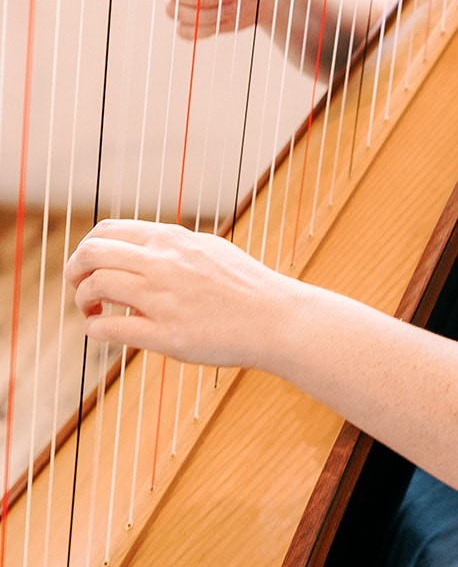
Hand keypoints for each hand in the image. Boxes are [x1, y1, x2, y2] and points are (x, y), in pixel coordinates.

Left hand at [65, 218, 291, 368]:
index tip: (89, 267)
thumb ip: (172, 248)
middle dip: (73, 271)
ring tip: (92, 312)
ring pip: (95, 287)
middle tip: (79, 288)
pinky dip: (95, 329)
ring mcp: (163, 298)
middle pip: (92, 254)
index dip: (87, 249)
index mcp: (172, 239)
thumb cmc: (244, 286)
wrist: (275, 319)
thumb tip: (140, 251)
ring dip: (83, 301)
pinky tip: (103, 331)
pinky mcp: (166, 334)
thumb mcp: (207, 249)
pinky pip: (111, 329)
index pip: (107, 231)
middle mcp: (163, 263)